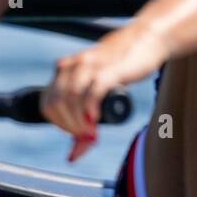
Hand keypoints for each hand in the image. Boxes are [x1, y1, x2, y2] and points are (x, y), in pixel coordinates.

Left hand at [42, 21, 167, 160]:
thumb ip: (85, 118)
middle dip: (69, 127)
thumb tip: (74, 156)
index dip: (59, 123)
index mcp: (66, 69)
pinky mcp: (109, 69)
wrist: (148, 39)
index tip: (76, 133)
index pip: (48, 104)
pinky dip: (89, 108)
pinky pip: (92, 91)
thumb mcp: (100, 87)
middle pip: (57, 104)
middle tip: (87, 138)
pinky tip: (94, 119)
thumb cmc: (124, 66)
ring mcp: (90, 65)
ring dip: (78, 123)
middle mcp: (73, 66)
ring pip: (71, 99)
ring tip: (92, 134)